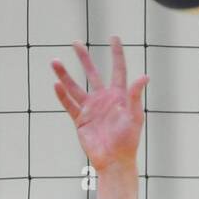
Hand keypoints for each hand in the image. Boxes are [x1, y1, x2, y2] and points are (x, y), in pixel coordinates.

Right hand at [51, 37, 147, 172]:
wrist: (115, 161)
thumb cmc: (128, 140)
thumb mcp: (134, 116)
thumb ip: (134, 96)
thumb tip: (144, 76)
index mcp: (119, 96)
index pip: (118, 69)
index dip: (116, 53)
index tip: (113, 37)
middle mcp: (103, 99)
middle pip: (92, 73)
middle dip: (84, 58)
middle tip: (75, 43)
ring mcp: (90, 109)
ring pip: (75, 87)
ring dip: (64, 75)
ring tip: (54, 60)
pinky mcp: (80, 120)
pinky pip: (69, 105)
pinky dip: (62, 96)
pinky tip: (56, 85)